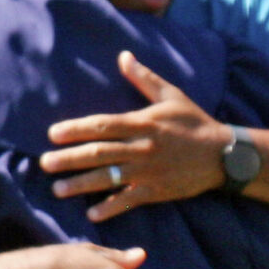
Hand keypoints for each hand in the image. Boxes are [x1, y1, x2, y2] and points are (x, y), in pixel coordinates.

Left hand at [42, 52, 236, 221]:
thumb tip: (123, 55)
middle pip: (99, 153)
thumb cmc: (194, 122)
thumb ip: (143, 78)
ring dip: (81, 184)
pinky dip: (110, 207)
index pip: (103, 125)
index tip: (52, 134)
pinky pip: (129, 201)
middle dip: (69, 158)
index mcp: (143, 122)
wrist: (223, 154)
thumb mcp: (171, 95)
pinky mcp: (157, 191)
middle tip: (45, 163)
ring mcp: (149, 171)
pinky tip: (91, 213)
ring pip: (108, 178)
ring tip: (58, 189)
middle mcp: (142, 147)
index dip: (76, 129)